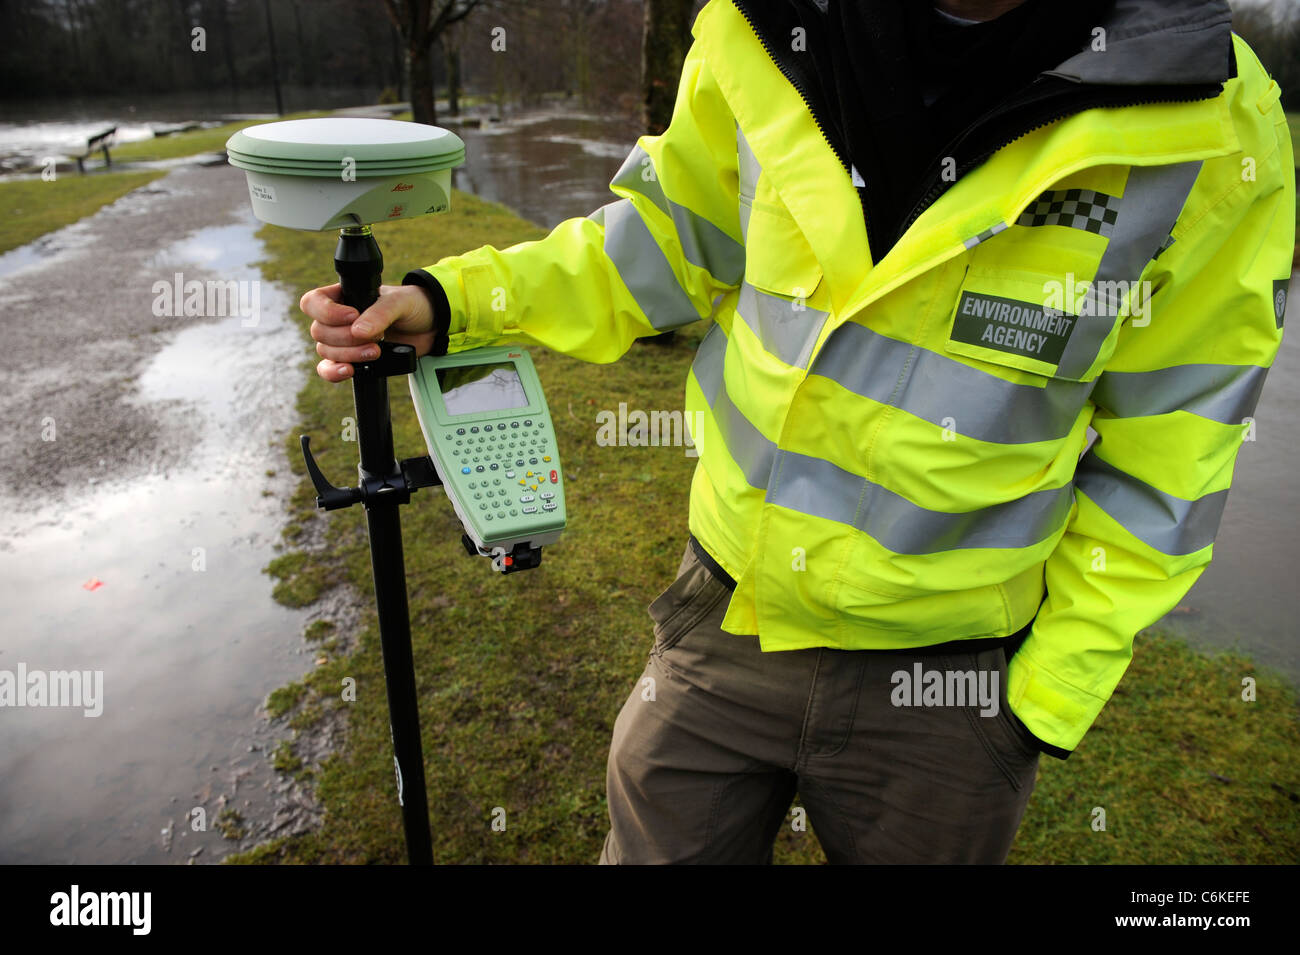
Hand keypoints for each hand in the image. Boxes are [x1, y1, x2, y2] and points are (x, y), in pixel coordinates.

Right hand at [301, 283, 434, 382]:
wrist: (431, 328)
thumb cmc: (413, 305)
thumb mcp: (400, 302)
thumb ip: (380, 313)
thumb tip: (357, 331)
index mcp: (343, 296)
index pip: (314, 302)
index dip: (326, 312)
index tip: (352, 317)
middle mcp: (338, 319)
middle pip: (320, 331)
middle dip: (346, 338)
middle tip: (376, 339)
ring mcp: (344, 340)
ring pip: (325, 351)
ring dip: (348, 355)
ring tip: (376, 352)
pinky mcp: (352, 359)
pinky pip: (328, 369)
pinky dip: (334, 372)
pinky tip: (349, 371)